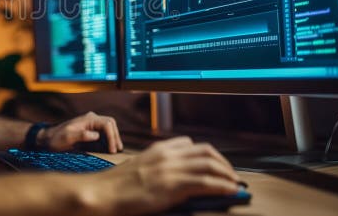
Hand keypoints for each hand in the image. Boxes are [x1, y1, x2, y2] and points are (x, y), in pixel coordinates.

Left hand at [37, 111, 123, 152]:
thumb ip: (81, 135)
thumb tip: (96, 135)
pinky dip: (108, 141)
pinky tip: (109, 149)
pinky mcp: (90, 132)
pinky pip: (103, 134)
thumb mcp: (67, 137)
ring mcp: (91, 125)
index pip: (107, 124)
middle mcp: (91, 120)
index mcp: (88, 119)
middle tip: (117, 149)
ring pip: (108, 129)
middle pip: (110, 124)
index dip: (112, 137)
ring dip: (113, 138)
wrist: (48, 139)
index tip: (112, 150)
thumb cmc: (56, 138)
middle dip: (115, 136)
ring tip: (116, 150)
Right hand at [91, 136, 239, 214]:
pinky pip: (206, 182)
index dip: (207, 154)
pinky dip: (222, 185)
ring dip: (227, 174)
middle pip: (206, 150)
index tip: (215, 164)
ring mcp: (171, 169)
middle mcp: (167, 155)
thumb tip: (173, 177)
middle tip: (230, 175)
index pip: (190, 144)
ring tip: (234, 183)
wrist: (103, 193)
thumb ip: (157, 167)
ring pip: (210, 164)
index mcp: (158, 149)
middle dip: (223, 162)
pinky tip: (229, 190)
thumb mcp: (139, 167)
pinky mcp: (173, 185)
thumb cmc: (116, 186)